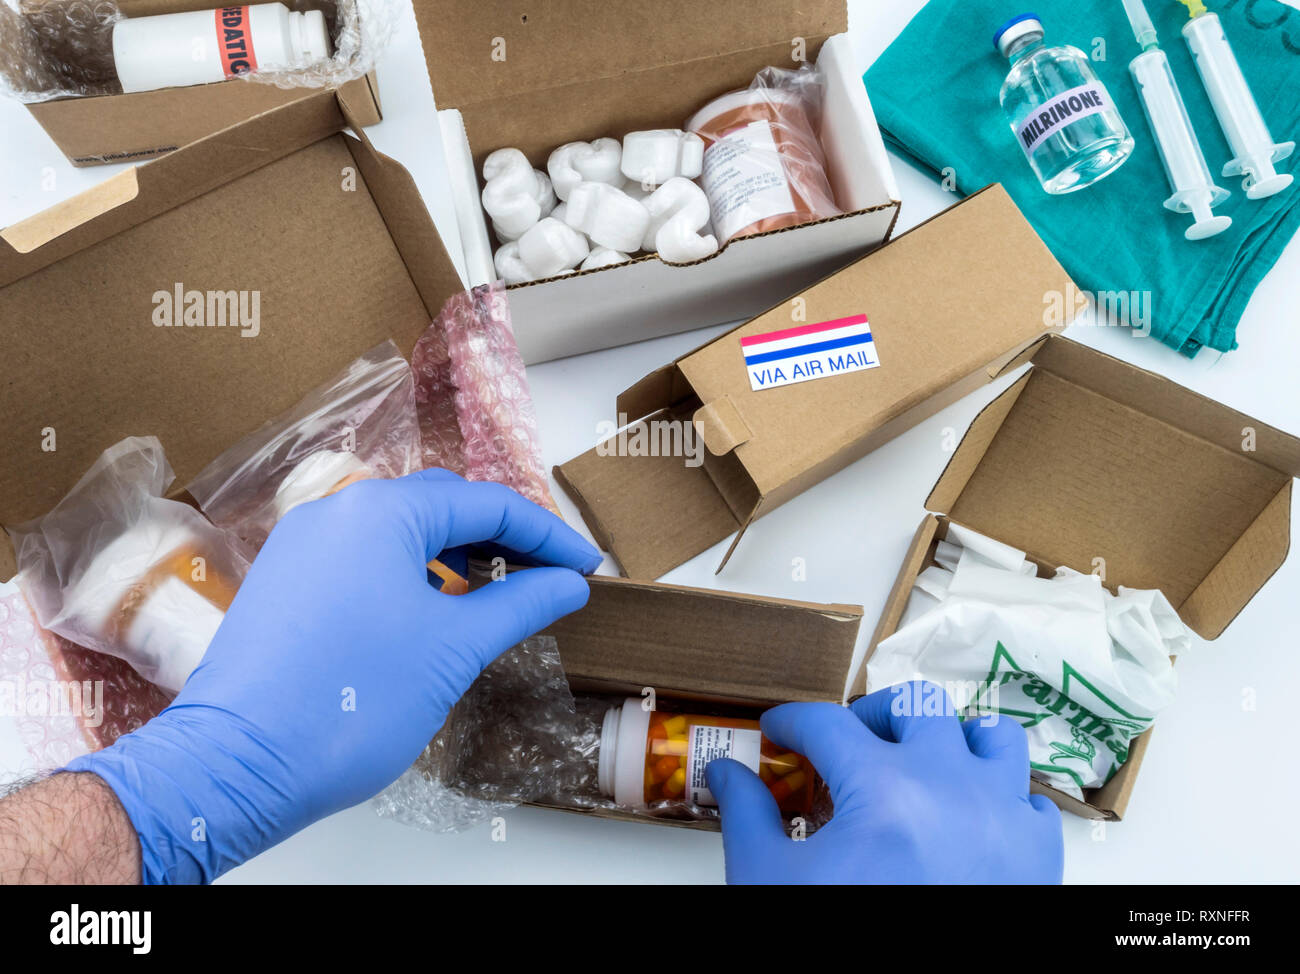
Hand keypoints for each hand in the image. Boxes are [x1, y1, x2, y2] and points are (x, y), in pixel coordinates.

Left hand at [65, 468, 600, 883]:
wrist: (240, 765)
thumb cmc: (350, 703)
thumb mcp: (454, 649)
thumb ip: (519, 604)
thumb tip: (566, 584)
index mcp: (381, 511)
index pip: (487, 504)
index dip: (548, 536)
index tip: (585, 567)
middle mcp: (338, 511)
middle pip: (442, 505)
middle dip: (501, 535)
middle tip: (547, 575)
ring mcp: (304, 543)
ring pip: (400, 530)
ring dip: (456, 552)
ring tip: (495, 592)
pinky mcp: (285, 579)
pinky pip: (363, 556)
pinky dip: (411, 571)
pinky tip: (432, 609)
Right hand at [706, 681, 1063, 883]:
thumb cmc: (843, 949)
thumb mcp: (772, 882)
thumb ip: (748, 817)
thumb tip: (728, 774)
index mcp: (882, 790)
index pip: (826, 722)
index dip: (793, 720)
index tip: (780, 731)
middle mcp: (951, 788)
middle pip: (914, 706)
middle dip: (871, 714)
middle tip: (846, 742)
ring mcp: (1002, 818)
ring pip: (990, 735)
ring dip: (951, 738)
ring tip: (920, 760)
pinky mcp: (1037, 857)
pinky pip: (1027, 797)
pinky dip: (997, 795)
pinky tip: (964, 816)